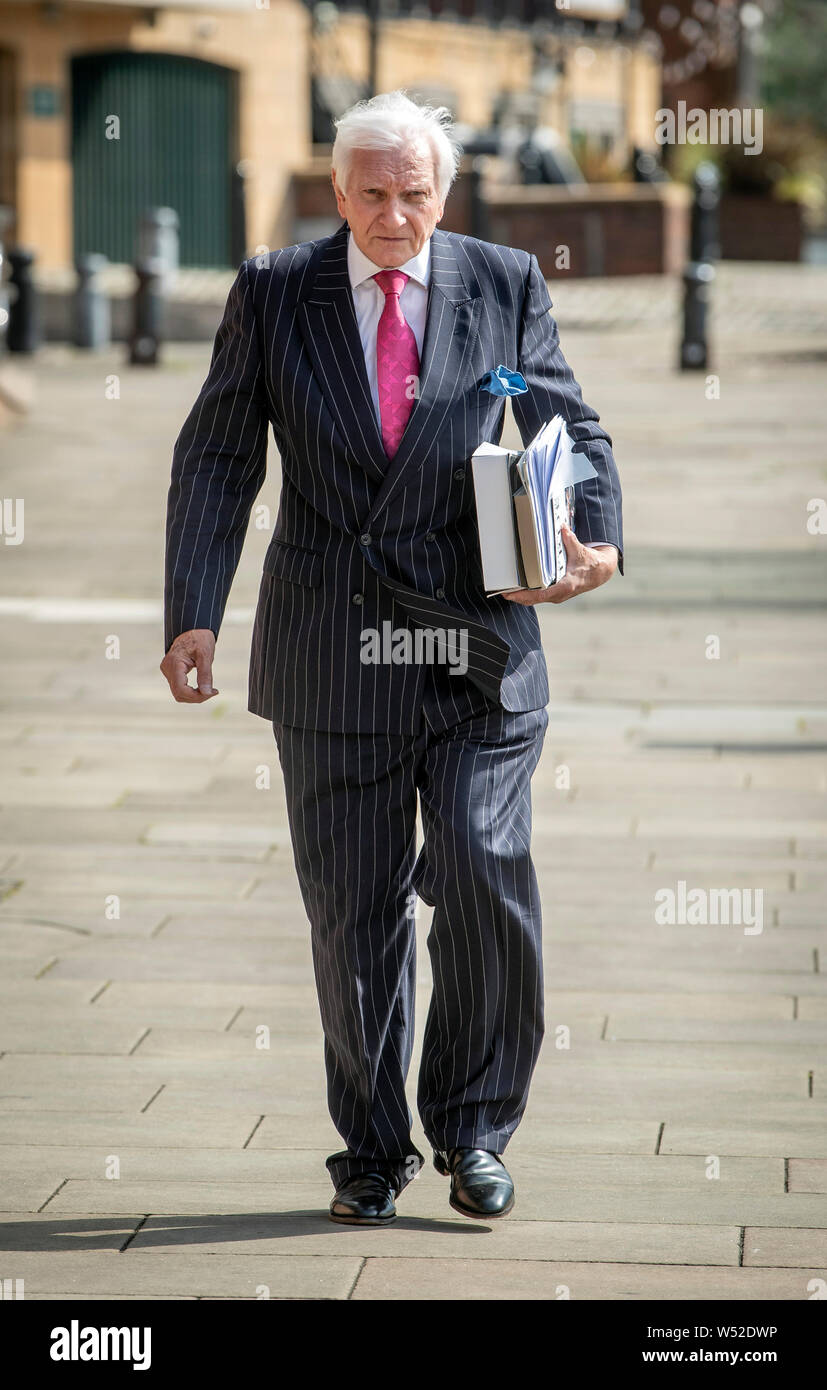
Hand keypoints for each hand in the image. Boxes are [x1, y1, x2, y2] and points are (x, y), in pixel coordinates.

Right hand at [160, 628, 218, 702]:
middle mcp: (167, 668)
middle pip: (179, 694)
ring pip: (178, 693)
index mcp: (174, 664)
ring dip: (193, 695)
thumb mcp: (206, 655)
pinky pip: (178, 687)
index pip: (181, 690)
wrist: (193, 628)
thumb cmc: (200, 638)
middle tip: (213, 692)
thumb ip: (205, 675)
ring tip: (208, 690)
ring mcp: (167, 671)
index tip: (212, 693)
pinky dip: (190, 690)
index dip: (197, 696)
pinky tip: (201, 687)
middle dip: (196, 697)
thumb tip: (207, 693)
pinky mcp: (170, 672)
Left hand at [502, 527, 617, 605]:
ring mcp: (557, 596)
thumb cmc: (589, 563)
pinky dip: (527, 595)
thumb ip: (570, 540)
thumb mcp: (580, 551)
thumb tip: (563, 528)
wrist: (598, 573)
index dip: (526, 595)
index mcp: (566, 585)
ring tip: (507, 591)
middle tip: (503, 592)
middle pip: (535, 600)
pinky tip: (517, 590)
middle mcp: (560, 594)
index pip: (542, 594)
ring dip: (521, 597)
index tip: (513, 594)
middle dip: (518, 597)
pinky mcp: (555, 594)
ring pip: (535, 600)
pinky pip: (538, 597)